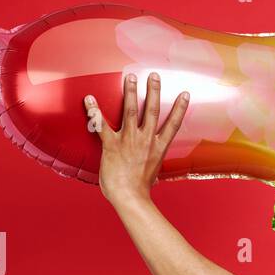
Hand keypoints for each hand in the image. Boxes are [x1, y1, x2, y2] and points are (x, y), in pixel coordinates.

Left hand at [85, 72, 189, 205]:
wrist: (131, 199)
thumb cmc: (140, 190)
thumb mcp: (152, 174)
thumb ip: (151, 164)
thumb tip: (152, 171)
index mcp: (158, 148)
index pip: (173, 125)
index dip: (180, 108)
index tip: (185, 94)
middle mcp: (146, 141)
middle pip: (152, 111)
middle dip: (153, 91)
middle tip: (154, 75)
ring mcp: (129, 141)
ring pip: (131, 111)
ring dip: (131, 92)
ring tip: (131, 77)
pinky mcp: (112, 145)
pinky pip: (101, 125)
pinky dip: (94, 111)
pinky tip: (88, 98)